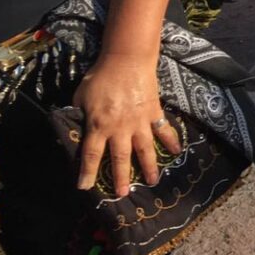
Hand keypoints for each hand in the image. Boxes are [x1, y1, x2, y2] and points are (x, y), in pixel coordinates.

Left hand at [73, 54, 181, 197]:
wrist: (127, 60)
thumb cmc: (101, 77)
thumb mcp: (81, 97)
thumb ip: (80, 114)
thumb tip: (78, 126)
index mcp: (99, 125)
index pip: (91, 155)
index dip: (87, 172)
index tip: (85, 187)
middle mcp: (120, 128)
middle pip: (120, 157)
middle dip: (120, 177)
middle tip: (123, 194)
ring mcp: (139, 121)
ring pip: (144, 149)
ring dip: (148, 166)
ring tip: (153, 181)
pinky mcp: (154, 112)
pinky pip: (163, 129)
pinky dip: (170, 140)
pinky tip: (176, 152)